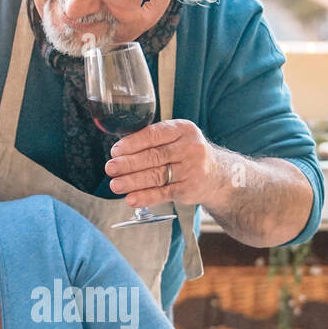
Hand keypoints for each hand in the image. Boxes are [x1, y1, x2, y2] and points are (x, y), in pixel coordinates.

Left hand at [106, 119, 222, 209]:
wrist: (217, 175)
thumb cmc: (185, 153)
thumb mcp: (176, 138)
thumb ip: (152, 140)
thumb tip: (118, 150)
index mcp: (183, 129)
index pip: (154, 135)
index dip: (132, 143)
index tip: (115, 150)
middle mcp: (190, 148)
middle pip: (154, 156)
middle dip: (128, 163)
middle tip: (110, 168)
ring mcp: (192, 169)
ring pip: (157, 176)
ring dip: (133, 182)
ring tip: (116, 185)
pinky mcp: (190, 189)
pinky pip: (164, 193)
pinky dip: (146, 197)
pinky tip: (131, 199)